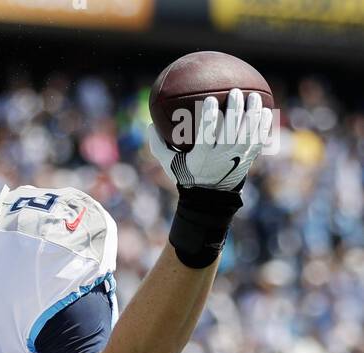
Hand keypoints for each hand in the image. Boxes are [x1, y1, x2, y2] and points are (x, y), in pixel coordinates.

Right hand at [149, 89, 270, 190]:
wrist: (210, 197)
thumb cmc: (189, 174)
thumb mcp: (170, 164)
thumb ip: (159, 146)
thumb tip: (148, 125)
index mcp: (202, 156)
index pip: (207, 134)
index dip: (210, 116)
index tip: (210, 99)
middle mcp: (222, 156)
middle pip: (231, 130)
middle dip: (235, 110)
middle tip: (235, 92)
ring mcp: (238, 157)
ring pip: (249, 133)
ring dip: (253, 114)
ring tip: (254, 96)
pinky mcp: (249, 158)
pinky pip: (260, 139)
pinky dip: (264, 125)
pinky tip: (267, 110)